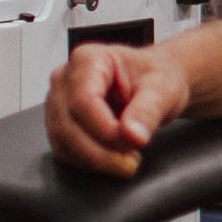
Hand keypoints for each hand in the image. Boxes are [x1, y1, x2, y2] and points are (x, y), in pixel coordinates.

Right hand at [47, 39, 195, 176]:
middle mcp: (65, 79)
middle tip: (132, 161)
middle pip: (68, 125)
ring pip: (63, 142)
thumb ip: (148, 110)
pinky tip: (113, 158)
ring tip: (127, 160)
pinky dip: (89, 162)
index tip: (134, 143)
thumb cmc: (157, 78)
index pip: (84, 101)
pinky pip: (64, 151)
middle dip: (101, 152)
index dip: (106, 130)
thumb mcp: (163, 89)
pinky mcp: (59, 123)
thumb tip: (133, 135)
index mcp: (88, 59)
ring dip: (95, 160)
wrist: (158, 83)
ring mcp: (58, 102)